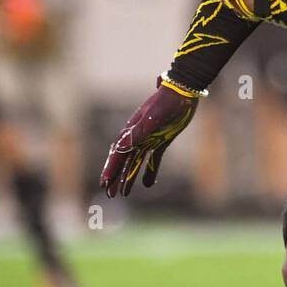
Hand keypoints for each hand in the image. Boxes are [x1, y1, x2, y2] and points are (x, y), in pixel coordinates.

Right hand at [99, 78, 198, 197]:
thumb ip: (137, 133)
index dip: (111, 169)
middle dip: (116, 177)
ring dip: (129, 177)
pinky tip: (147, 184)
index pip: (118, 154)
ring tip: (124, 194)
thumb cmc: (166, 103)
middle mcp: (137, 137)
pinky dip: (150, 171)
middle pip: (123, 161)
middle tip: (110, 194)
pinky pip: (154, 159)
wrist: (183, 92)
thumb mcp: (152, 118)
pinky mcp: (162, 140)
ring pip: (136, 162)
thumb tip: (119, 147)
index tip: (103, 184)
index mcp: (131, 132)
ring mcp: (149, 139)